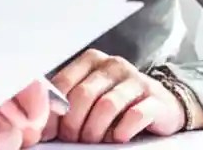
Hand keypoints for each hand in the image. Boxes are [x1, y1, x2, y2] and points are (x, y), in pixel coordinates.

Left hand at [41, 49, 185, 143]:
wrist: (163, 104)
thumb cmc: (118, 102)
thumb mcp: (91, 95)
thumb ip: (68, 101)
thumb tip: (39, 125)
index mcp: (91, 60)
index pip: (63, 83)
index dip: (53, 112)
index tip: (51, 133)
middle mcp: (112, 65)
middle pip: (83, 96)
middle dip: (73, 124)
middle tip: (74, 139)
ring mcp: (135, 80)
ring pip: (106, 106)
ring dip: (96, 130)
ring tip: (95, 141)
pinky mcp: (155, 98)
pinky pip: (134, 116)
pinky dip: (122, 131)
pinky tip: (118, 137)